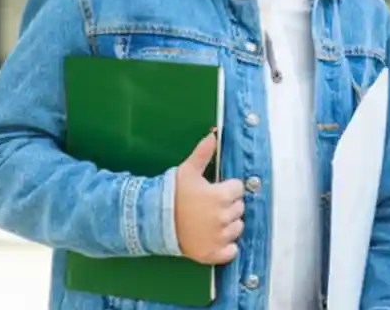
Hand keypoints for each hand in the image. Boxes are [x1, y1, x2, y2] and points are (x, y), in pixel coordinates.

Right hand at [174, 132, 243, 264]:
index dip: (227, 187)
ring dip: (228, 225)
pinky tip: (214, 239)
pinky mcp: (212, 253)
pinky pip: (231, 251)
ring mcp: (218, 237)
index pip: (238, 188)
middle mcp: (223, 217)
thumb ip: (203, 154)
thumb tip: (213, 135)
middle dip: (228, 205)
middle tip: (209, 206)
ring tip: (209, 221)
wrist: (150, 222)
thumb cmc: (169, 195)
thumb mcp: (186, 171)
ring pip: (237, 228)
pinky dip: (226, 247)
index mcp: (221, 196)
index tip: (215, 190)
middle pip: (239, 208)